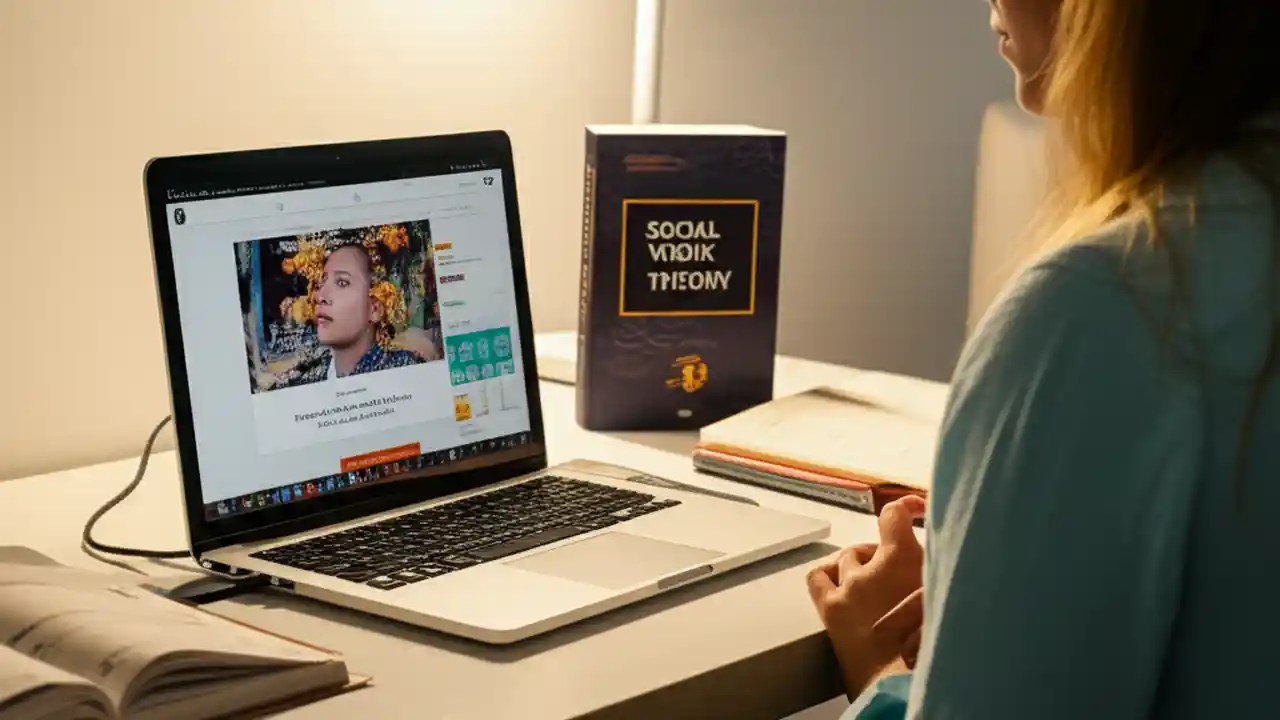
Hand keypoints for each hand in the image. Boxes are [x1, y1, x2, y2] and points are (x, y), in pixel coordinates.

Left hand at [807, 495, 925, 697]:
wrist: (902, 686)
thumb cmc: (932, 647)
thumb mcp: (946, 599)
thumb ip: (940, 576)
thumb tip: (940, 566)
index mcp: (904, 560)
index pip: (895, 514)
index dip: (904, 507)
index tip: (913, 508)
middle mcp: (871, 568)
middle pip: (873, 543)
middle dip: (885, 552)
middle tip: (898, 571)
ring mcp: (847, 588)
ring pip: (847, 559)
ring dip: (860, 564)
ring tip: (873, 581)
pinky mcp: (830, 610)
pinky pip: (818, 577)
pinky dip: (827, 574)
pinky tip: (838, 583)